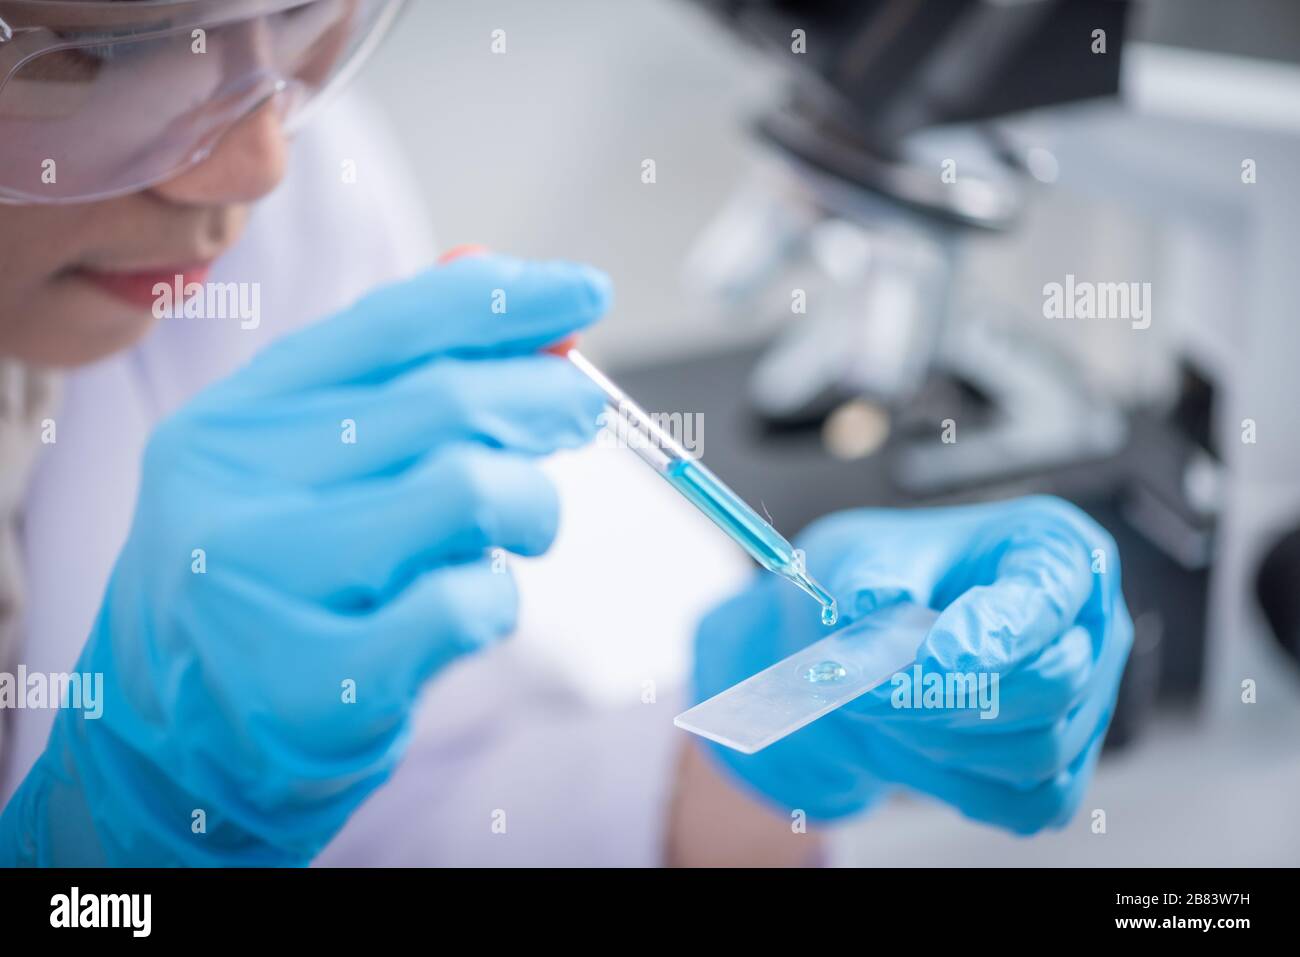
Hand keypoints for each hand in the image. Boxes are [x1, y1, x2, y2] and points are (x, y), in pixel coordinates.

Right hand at [0, 255, 609, 864]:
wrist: (175, 744)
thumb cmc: (267, 586)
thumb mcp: (298, 470)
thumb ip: (400, 388)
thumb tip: (533, 323)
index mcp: (232, 421)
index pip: (391, 324)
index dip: (504, 300)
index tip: (584, 290)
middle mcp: (235, 490)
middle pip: (445, 402)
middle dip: (544, 400)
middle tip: (579, 415)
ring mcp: (268, 587)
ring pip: (468, 491)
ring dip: (529, 504)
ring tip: (522, 525)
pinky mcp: (316, 682)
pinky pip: (466, 602)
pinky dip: (497, 598)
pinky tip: (469, 606)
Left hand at [692, 496, 1133, 833]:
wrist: (876, 645)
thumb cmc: (887, 581)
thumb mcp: (866, 559)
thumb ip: (870, 579)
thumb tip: (871, 602)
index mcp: (1056, 550)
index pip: (1048, 599)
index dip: (997, 634)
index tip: (932, 659)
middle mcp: (1092, 626)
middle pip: (1056, 682)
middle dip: (957, 697)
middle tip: (877, 693)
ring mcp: (1090, 701)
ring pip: (1040, 751)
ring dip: (946, 742)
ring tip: (881, 710)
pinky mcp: (1069, 766)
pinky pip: (1032, 802)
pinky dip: (964, 786)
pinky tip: (914, 749)